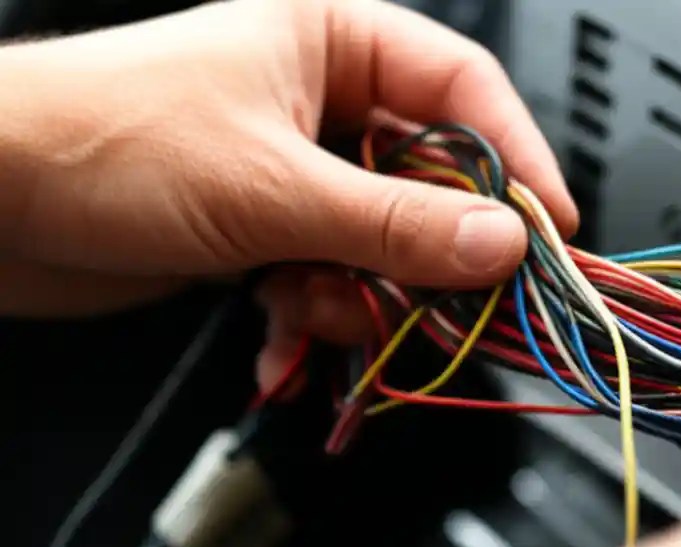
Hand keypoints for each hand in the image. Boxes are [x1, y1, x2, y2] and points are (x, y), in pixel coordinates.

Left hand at [0, 0, 575, 383]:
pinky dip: (315, 319)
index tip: (550, 229)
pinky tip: (280, 341)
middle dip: (431, 254)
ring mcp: (293, 172)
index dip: (515, 159)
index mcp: (332, 41)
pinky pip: (331, 280)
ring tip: (320, 317)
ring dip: (362, 299)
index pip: (464, 89)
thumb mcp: (272, 187)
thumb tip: (499, 244)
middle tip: (456, 308)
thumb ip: (396, 223)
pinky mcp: (263, 233)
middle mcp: (320, 103)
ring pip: (384, 246)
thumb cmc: (100, 141)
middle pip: (430, 181)